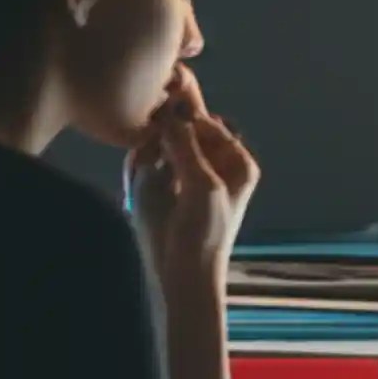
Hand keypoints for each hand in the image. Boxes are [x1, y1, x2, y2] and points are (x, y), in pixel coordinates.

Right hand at [124, 64, 259, 286]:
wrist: (182, 272)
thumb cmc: (205, 231)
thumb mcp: (201, 184)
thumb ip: (186, 144)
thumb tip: (173, 107)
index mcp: (237, 160)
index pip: (208, 123)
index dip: (185, 119)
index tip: (164, 122)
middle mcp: (212, 161)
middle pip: (183, 128)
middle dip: (165, 136)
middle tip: (156, 152)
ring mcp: (184, 170)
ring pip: (161, 140)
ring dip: (151, 150)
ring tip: (150, 170)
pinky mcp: (161, 183)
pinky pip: (146, 158)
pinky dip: (141, 164)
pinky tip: (142, 179)